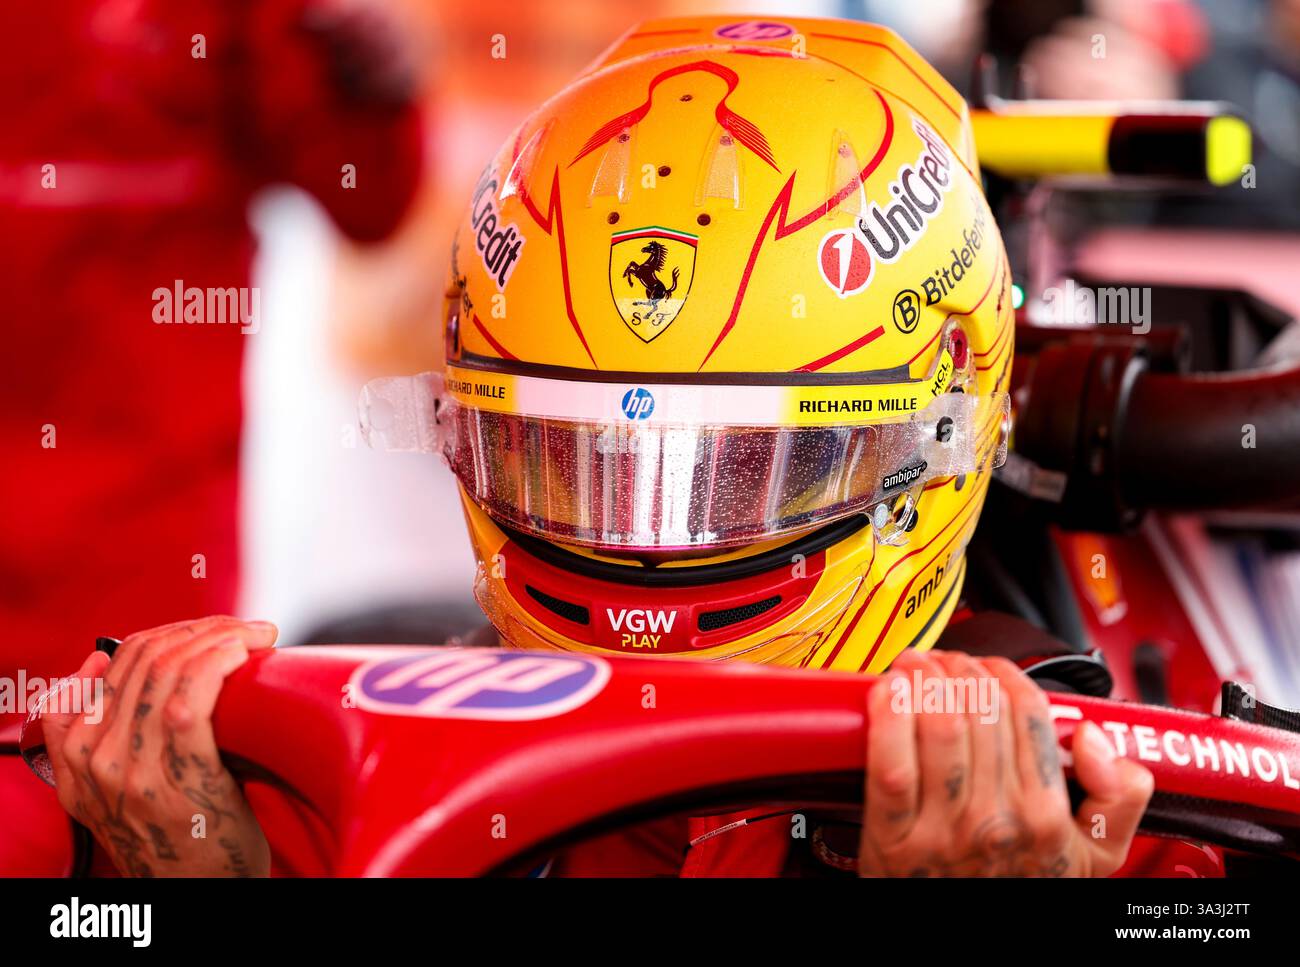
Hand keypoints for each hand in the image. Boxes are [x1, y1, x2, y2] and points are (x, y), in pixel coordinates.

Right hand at [43, 616, 277, 876]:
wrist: (199, 892)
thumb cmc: (173, 833)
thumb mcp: (105, 791)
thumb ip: (83, 734)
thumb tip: (93, 666)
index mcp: (78, 759)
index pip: (114, 665)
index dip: (165, 633)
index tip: (205, 629)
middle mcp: (99, 764)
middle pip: (145, 660)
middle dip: (201, 629)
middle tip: (241, 627)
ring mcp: (138, 773)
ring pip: (169, 670)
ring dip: (220, 637)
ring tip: (255, 634)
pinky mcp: (185, 779)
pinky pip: (193, 699)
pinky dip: (221, 661)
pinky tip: (245, 651)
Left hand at [859, 649, 1153, 876]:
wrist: (960, 935)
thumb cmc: (1019, 884)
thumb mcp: (1095, 854)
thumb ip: (1120, 795)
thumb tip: (1094, 738)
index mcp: (1045, 816)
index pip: (1028, 714)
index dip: (1006, 674)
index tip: (991, 666)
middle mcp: (996, 820)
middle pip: (980, 710)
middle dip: (962, 669)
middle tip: (949, 661)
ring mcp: (943, 829)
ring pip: (939, 726)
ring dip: (925, 680)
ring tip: (918, 664)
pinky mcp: (893, 837)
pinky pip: (890, 763)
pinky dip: (888, 718)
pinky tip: (888, 691)